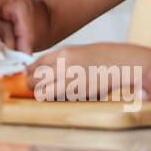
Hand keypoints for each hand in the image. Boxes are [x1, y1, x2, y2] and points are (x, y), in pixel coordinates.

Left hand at [26, 43, 150, 100]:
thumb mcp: (79, 52)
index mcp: (63, 53)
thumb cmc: (103, 58)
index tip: (27, 75)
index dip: (30, 71)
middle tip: (31, 87)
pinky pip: (56, 97)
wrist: (122, 64)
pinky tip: (55, 98)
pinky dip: (52, 98)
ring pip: (42, 90)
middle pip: (34, 77)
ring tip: (42, 94)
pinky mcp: (77, 92)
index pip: (36, 63)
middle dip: (31, 83)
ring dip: (40, 93)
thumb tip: (46, 68)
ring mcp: (69, 79)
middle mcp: (63, 65)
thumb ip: (61, 59)